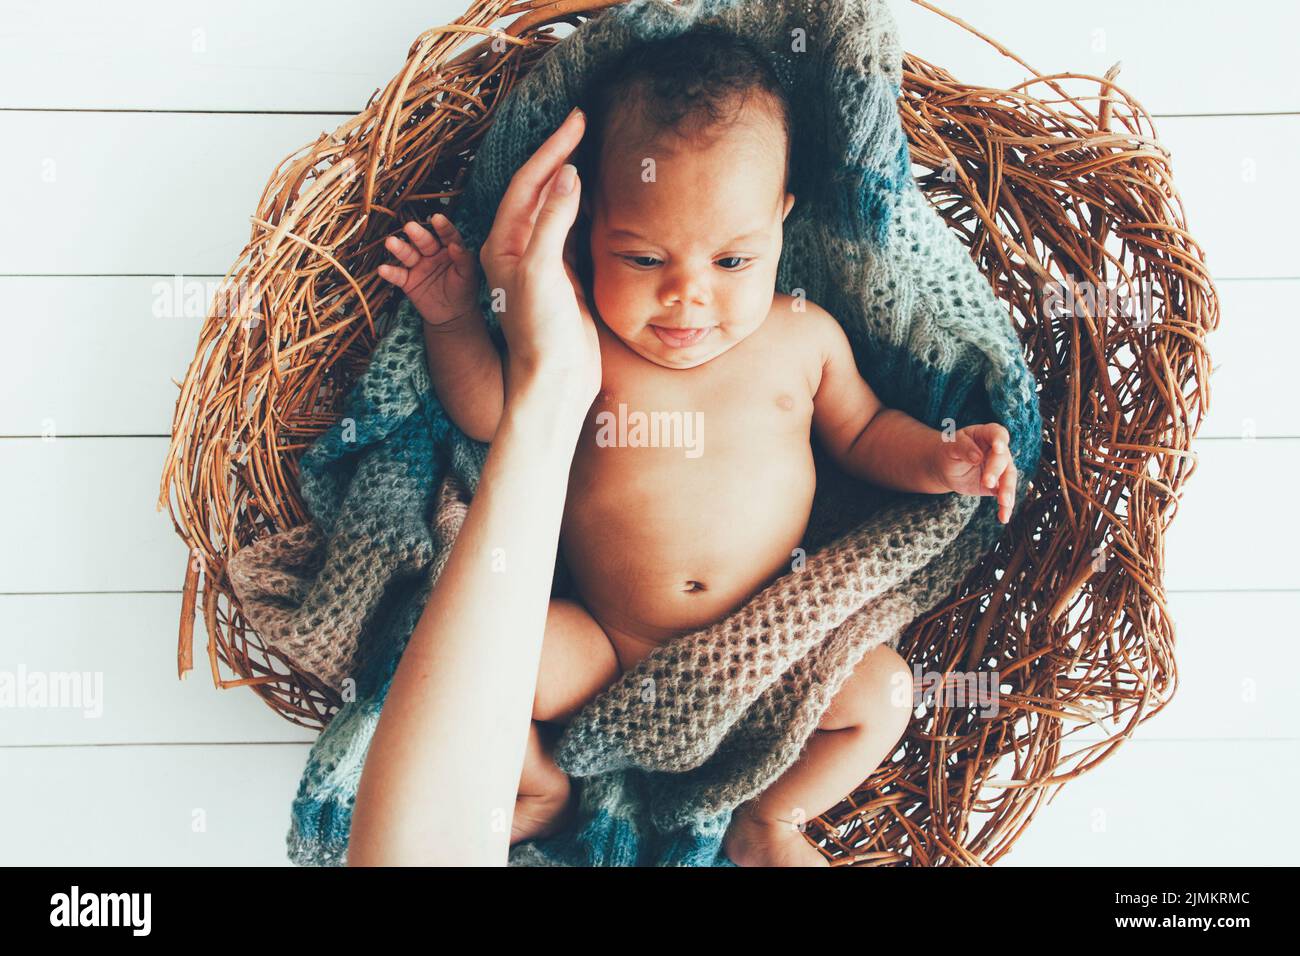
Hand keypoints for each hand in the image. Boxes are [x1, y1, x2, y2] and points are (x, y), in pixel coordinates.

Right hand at [378, 214, 479, 327]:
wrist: (453, 315)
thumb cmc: (463, 291)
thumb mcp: (468, 276)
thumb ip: (463, 260)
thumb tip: (455, 246)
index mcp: (448, 249)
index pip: (446, 235)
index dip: (443, 227)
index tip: (437, 218)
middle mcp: (431, 254)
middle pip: (424, 242)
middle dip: (417, 234)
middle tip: (409, 227)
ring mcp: (418, 266)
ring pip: (408, 254)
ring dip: (399, 248)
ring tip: (391, 242)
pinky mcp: (407, 281)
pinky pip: (398, 275)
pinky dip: (390, 272)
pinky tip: (383, 269)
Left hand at [477, 107, 599, 407]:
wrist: (555, 383)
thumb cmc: (540, 334)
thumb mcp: (543, 272)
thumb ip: (553, 221)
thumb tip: (567, 174)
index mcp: (503, 245)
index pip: (527, 183)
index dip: (552, 149)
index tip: (577, 121)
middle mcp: (518, 251)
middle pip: (538, 191)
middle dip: (559, 156)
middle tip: (584, 124)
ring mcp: (542, 266)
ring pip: (555, 210)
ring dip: (571, 180)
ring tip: (591, 151)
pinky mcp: (565, 281)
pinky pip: (572, 233)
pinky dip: (585, 210)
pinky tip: (600, 198)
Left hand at [935, 423, 1017, 522]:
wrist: (945, 468)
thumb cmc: (948, 452)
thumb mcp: (950, 446)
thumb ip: (963, 448)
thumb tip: (977, 457)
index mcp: (986, 434)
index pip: (997, 433)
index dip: (1000, 440)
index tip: (998, 448)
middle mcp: (998, 450)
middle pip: (1003, 459)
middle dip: (996, 471)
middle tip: (986, 482)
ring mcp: (1001, 468)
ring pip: (1009, 478)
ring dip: (1007, 491)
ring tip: (1004, 503)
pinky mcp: (998, 485)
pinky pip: (1005, 495)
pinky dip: (1005, 507)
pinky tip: (1004, 517)